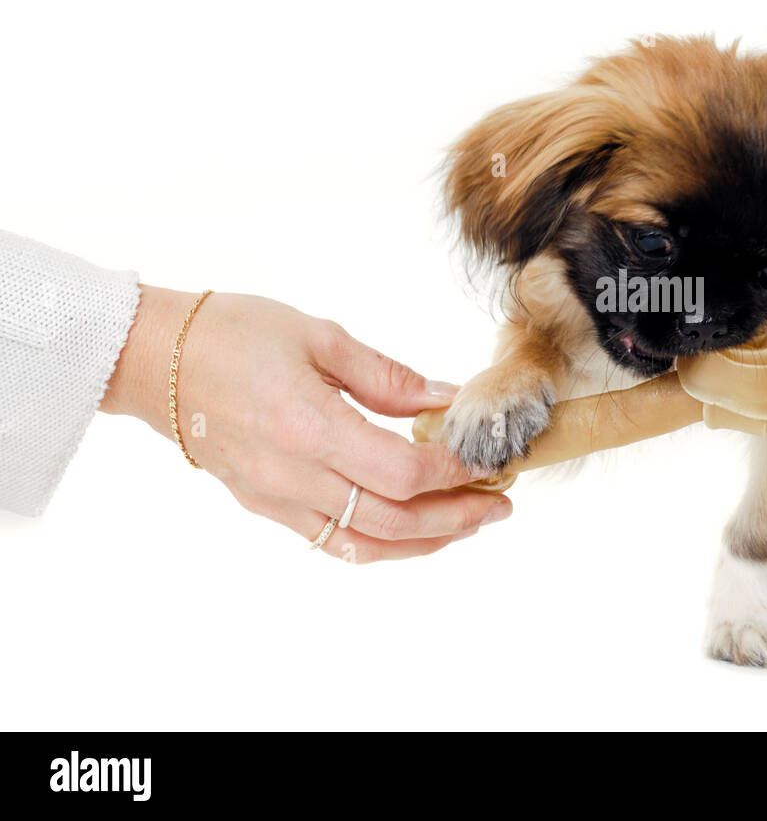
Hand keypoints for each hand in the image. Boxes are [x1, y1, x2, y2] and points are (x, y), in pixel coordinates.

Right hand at [102, 287, 510, 561]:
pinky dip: (380, 544)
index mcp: (310, 428)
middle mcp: (293, 476)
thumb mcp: (320, 337)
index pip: (402, 472)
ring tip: (468, 525)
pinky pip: (332, 542)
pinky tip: (412, 531)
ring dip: (425, 541)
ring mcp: (277, 499)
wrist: (154, 359)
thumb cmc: (233, 334)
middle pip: (392, 519)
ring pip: (364, 545)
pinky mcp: (265, 506)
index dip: (453, 473)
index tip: (486, 460)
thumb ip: (387, 376)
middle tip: (499, 504)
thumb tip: (445, 399)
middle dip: (456, 516)